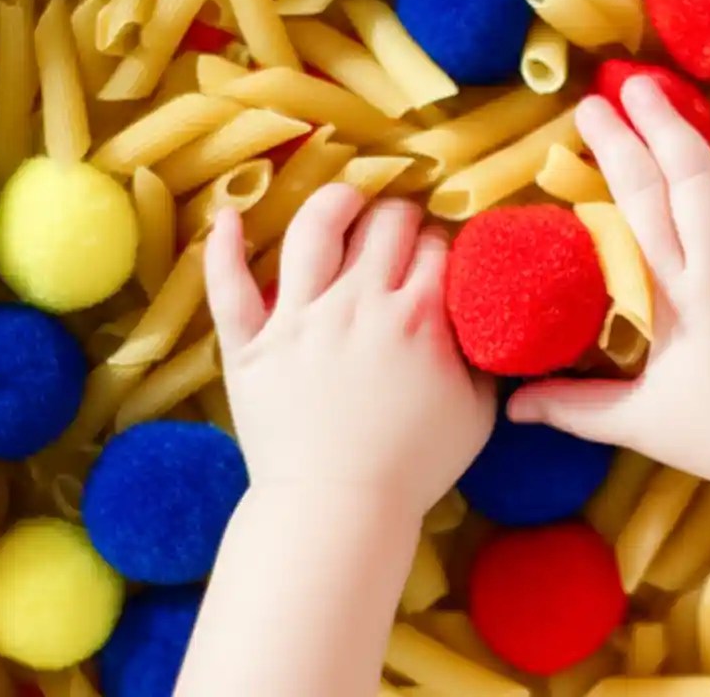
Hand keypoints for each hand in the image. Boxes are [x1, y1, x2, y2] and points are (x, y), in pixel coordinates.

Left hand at [205, 186, 495, 520]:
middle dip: (400, 216)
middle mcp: (357, 301)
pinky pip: (229, 285)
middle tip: (401, 228)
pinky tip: (229, 216)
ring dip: (334, 203)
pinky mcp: (249, 344)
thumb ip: (482, 356)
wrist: (337, 508)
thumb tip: (485, 322)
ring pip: (313, 231)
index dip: (441, 243)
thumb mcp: (476, 412)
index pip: (434, 246)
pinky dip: (223, 247)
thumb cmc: (413, 466)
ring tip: (344, 200)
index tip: (439, 256)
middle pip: (384, 224)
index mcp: (418, 315)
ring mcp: (298, 318)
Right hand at [507, 78, 709, 492]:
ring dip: (693, 139)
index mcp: (678, 299)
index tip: (588, 114)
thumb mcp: (641, 426)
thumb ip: (573, 409)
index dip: (612, 156)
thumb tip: (512, 407)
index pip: (637, 211)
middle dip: (644, 130)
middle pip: (677, 183)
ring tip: (665, 99)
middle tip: (617, 88)